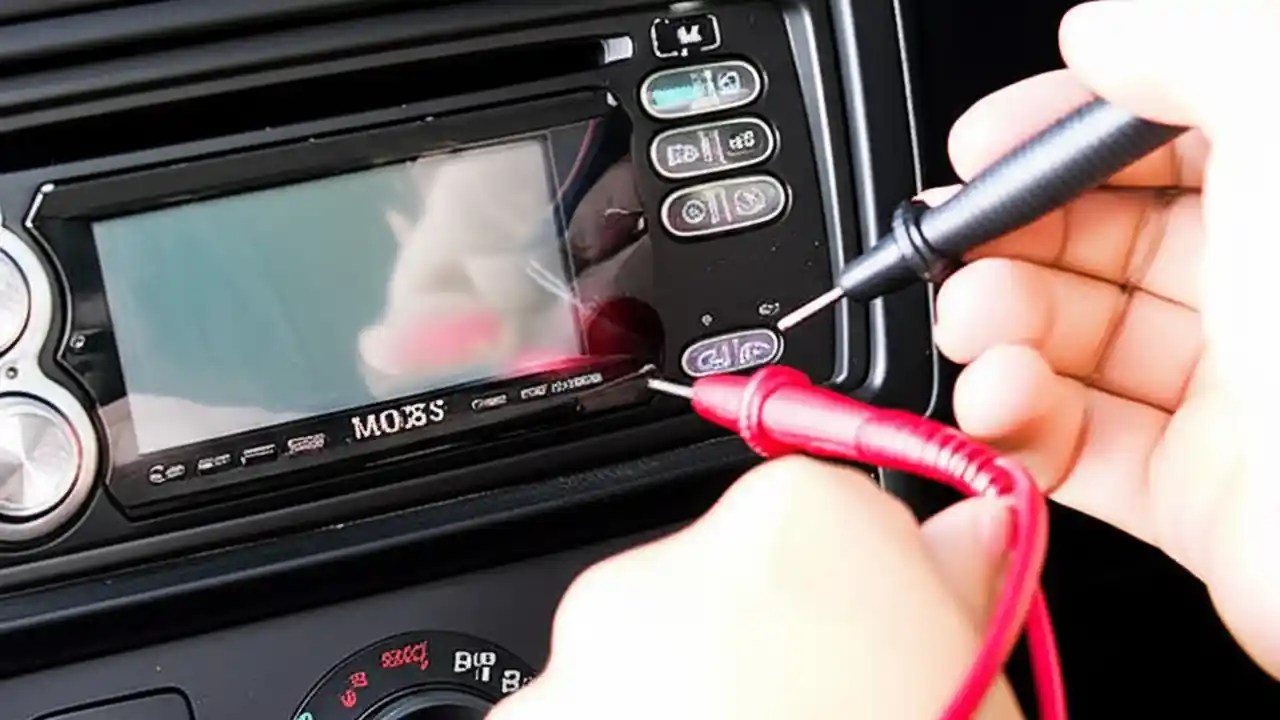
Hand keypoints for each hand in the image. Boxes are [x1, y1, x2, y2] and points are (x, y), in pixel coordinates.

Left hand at [490, 457, 1023, 718]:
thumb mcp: (982, 703)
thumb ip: (957, 594)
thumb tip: (965, 536)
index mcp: (797, 527)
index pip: (824, 522)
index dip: (860, 599)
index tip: (875, 650)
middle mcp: (664, 569)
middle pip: (721, 594)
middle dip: (758, 656)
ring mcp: (577, 669)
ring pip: (644, 672)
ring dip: (682, 716)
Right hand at [931, 0, 1279, 673]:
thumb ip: (1195, 46)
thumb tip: (1103, 33)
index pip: (1162, 141)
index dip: (1059, 136)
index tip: (979, 147)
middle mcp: (1270, 294)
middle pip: (1105, 246)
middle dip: (1010, 241)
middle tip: (956, 245)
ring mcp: (1237, 398)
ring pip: (1081, 347)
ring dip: (998, 333)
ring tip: (974, 328)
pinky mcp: (1202, 498)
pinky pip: (1083, 451)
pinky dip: (1019, 426)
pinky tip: (998, 401)